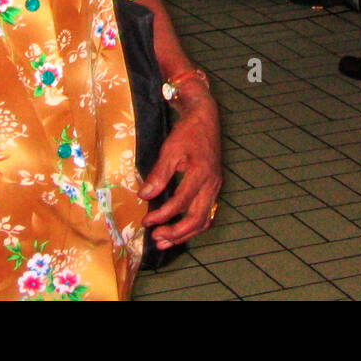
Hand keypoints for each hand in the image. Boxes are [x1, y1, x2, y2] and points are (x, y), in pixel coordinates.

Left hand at [138, 92, 221, 249]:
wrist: (205, 119)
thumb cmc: (187, 133)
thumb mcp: (169, 150)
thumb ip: (158, 174)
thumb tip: (144, 195)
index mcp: (201, 174)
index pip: (181, 202)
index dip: (163, 215)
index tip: (147, 221)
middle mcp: (212, 184)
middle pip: (197, 219)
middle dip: (175, 233)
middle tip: (156, 237)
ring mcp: (215, 187)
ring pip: (204, 220)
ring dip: (185, 234)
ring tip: (165, 241)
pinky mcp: (214, 188)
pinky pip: (207, 213)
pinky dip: (193, 225)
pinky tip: (180, 230)